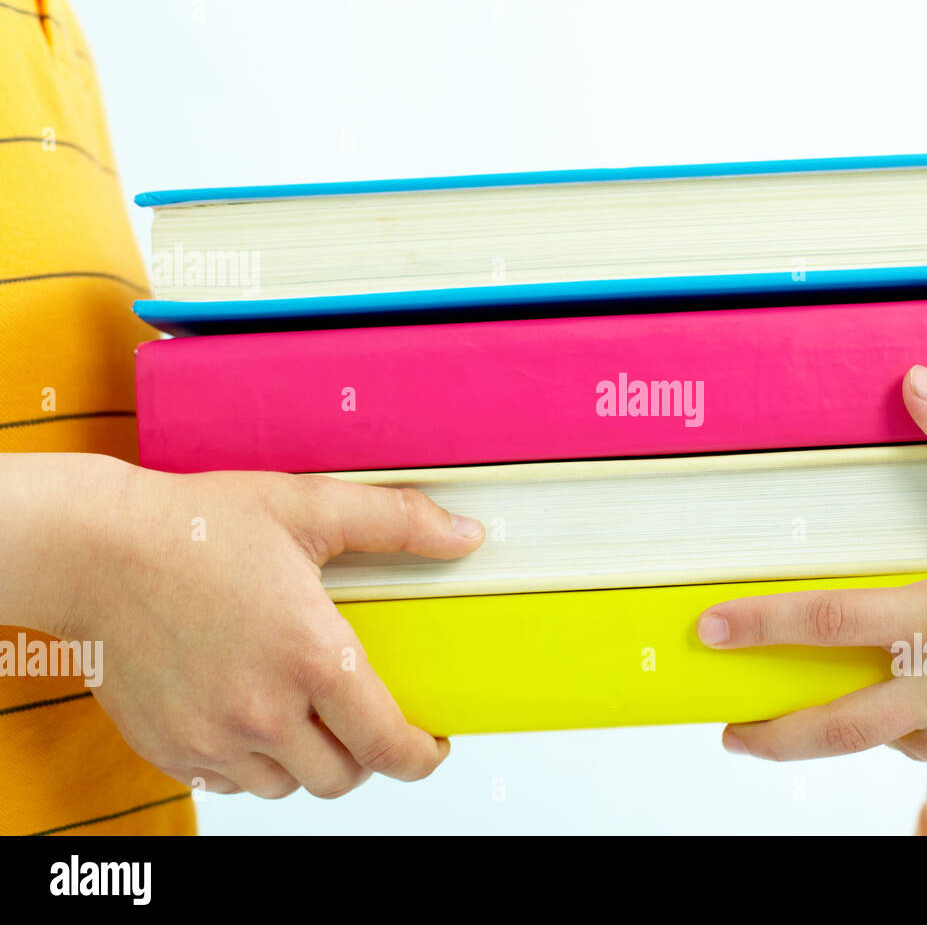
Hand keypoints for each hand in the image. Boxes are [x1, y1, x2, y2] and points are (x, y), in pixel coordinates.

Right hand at [6, 453, 482, 798]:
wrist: (92, 550)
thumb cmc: (196, 527)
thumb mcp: (310, 506)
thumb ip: (398, 523)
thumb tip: (467, 536)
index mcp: (309, 657)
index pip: (386, 745)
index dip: (420, 757)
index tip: (430, 745)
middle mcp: (262, 711)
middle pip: (341, 778)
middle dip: (366, 756)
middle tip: (365, 719)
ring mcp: (211, 737)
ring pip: (286, 787)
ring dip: (307, 761)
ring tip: (307, 715)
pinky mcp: (169, 749)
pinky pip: (229, 784)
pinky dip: (251, 764)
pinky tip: (251, 717)